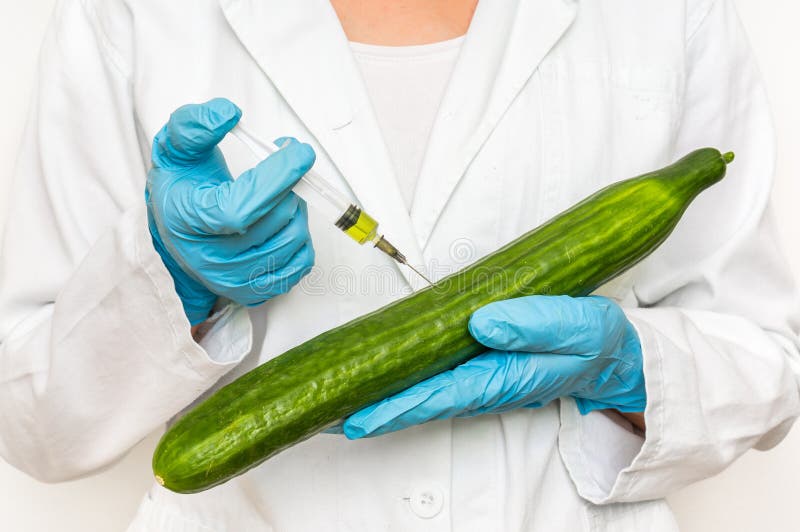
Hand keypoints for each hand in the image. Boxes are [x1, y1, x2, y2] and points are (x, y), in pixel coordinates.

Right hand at [145, 98, 315, 324]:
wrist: (177, 230)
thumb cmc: (181, 186)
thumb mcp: (175, 148)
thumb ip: (194, 125)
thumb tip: (227, 113)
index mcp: (186, 221)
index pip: (240, 208)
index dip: (276, 179)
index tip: (299, 152)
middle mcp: (208, 258)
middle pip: (274, 222)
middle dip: (289, 186)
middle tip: (284, 168)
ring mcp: (234, 279)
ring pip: (292, 240)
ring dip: (297, 208)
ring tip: (280, 194)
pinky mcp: (257, 290)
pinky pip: (301, 263)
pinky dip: (302, 236)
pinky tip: (283, 220)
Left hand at [342, 295, 645, 438]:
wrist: (615, 356)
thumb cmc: (598, 339)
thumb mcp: (581, 327)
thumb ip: (536, 325)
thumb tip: (482, 324)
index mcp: (509, 377)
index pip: (442, 394)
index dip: (400, 405)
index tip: (360, 417)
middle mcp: (489, 385)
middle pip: (425, 400)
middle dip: (380, 410)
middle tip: (332, 417)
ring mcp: (486, 379)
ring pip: (430, 392)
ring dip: (389, 398)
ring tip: (346, 403)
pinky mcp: (486, 367)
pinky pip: (442, 379)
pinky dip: (412, 383)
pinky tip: (389, 381)